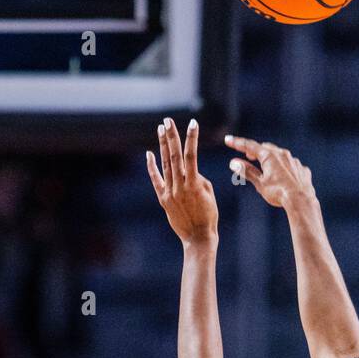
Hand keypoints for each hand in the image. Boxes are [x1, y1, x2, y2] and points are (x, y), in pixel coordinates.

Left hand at [146, 117, 218, 247]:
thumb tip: (188, 170)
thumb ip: (198, 178)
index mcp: (194, 184)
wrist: (198, 237)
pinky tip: (149, 154)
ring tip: (161, 129)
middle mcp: (179, 186)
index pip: (191, 155)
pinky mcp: (163, 199)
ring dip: (162, 145)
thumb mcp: (208, 193)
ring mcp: (169, 192)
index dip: (192, 137)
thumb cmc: (209, 215)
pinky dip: (152, 167)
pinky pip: (156, 180)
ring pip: (165, 164)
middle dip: (172, 136)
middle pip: (174, 155)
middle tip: (168, 120)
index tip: (193, 122)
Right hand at [225, 134, 315, 210]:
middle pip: (266, 148)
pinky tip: (284, 176)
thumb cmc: (278, 193)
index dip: (238, 143)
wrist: (301, 201)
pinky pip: (291, 165)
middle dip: (256, 151)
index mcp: (269, 156)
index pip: (250, 146)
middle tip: (248, 155)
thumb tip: (233, 162)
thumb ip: (247, 171)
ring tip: (266, 166)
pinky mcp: (302, 169)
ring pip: (280, 155)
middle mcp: (283, 154)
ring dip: (271, 158)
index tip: (228, 140)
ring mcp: (294, 161)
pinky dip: (285, 167)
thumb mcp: (260, 183)